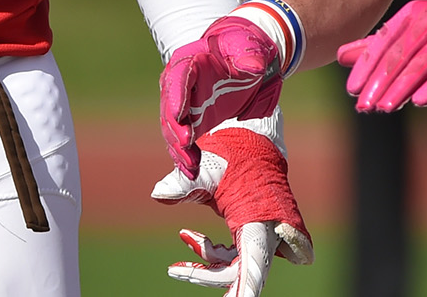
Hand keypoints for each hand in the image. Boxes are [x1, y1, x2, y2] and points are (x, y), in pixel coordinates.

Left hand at [151, 118, 312, 294]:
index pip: (254, 263)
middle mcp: (269, 235)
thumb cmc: (231, 154)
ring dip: (207, 264)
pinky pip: (237, 257)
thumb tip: (157, 193)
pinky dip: (213, 255)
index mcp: (259, 221)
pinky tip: (191, 240)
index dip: (246, 287)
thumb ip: (185, 183)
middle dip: (207, 274)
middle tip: (174, 270)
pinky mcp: (257, 237)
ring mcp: (266, 238)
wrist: (250, 144)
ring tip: (176, 260)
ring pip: (237, 266)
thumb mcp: (207, 167)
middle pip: (240, 270)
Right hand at [160, 16, 283, 177]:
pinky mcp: (193, 118)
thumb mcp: (249, 47)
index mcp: (189, 60)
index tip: (180, 117)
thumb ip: (250, 57)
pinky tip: (191, 171)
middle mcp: (179, 82)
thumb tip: (253, 68)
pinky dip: (185, 154)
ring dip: (179, 149)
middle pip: (170, 108)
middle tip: (187, 151)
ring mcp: (184, 102)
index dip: (177, 97)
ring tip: (190, 169)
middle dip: (176, 131)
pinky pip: (183, 138)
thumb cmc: (245, 47)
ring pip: (173, 128)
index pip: (178, 78)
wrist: (246, 56)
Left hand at [336, 0, 426, 111]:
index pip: (383, 42)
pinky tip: (418, 101)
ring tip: (384, 107)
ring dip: (401, 86)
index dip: (366, 66)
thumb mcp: (416, 30)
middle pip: (400, 54)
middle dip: (379, 81)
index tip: (352, 89)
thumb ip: (381, 43)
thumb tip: (341, 57)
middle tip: (363, 105)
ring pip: (422, 62)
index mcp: (413, 13)